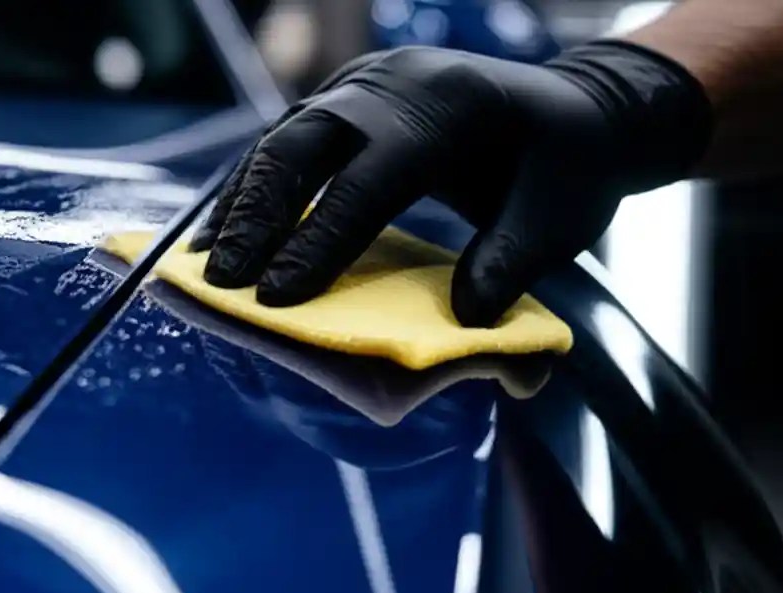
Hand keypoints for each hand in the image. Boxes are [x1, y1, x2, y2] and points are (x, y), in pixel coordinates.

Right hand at [192, 42, 711, 326]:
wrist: (578, 108)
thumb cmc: (569, 166)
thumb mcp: (561, 216)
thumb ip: (510, 262)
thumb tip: (463, 320)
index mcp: (452, 103)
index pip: (371, 176)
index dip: (321, 240)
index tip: (278, 298)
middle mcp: (395, 81)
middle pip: (306, 142)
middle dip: (258, 216)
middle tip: (223, 282)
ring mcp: (365, 83)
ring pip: (284, 137)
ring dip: (242, 202)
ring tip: (204, 265)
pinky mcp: (347, 98)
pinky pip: (288, 140)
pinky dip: (253, 187)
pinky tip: (224, 231)